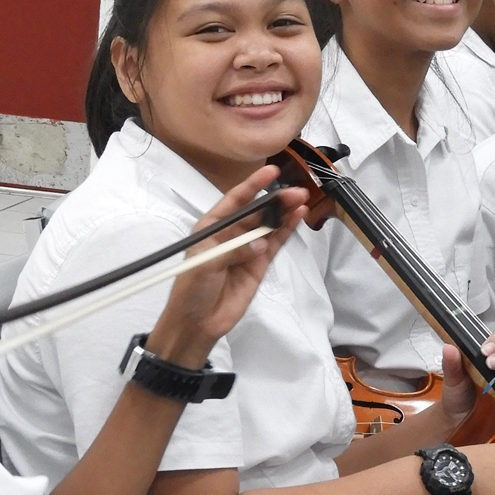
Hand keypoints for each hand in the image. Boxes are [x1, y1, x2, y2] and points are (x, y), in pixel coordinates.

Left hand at [151, 166, 308, 365]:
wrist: (197, 322)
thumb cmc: (192, 288)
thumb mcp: (206, 264)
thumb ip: (234, 250)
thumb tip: (261, 244)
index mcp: (211, 227)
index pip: (235, 200)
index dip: (253, 185)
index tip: (271, 171)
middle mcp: (230, 233)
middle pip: (257, 211)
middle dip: (276, 200)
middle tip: (297, 191)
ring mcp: (247, 249)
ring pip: (269, 225)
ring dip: (285, 213)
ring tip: (303, 200)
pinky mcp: (259, 265)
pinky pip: (275, 244)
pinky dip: (286, 231)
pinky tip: (298, 218)